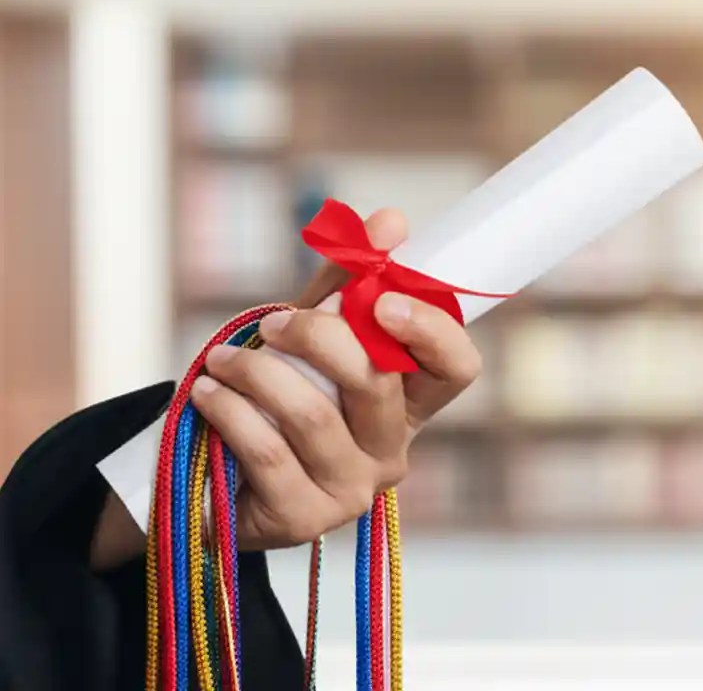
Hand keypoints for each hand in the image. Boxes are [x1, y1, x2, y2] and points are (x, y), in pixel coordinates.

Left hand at [90, 208, 480, 565]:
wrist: (208, 477)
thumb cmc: (273, 399)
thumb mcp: (310, 334)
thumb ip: (347, 283)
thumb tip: (392, 220)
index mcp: (409, 403)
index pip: (457, 368)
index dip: (433, 331)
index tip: (383, 300)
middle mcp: (392, 450)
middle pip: (379, 384)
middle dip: (320, 337)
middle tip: (274, 322)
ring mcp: (352, 490)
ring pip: (315, 417)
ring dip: (258, 373)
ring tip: (221, 360)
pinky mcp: (304, 520)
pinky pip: (269, 453)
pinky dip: (231, 413)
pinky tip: (207, 395)